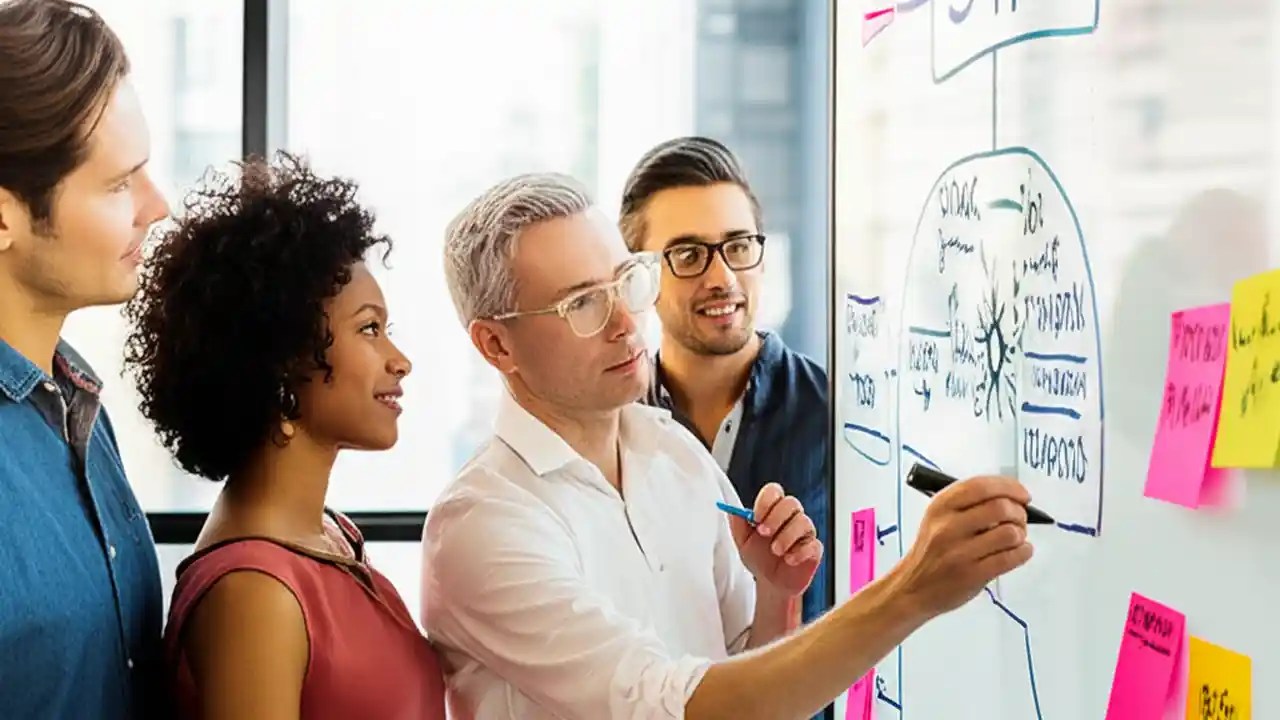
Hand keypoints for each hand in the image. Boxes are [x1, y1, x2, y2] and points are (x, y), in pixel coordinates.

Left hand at [729, 483, 823, 596]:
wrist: (770, 583)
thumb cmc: (759, 558)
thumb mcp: (743, 542)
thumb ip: (738, 524)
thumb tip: (731, 509)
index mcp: (773, 510)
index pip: (774, 492)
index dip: (766, 501)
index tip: (756, 517)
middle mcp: (791, 517)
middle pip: (791, 503)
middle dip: (776, 517)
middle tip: (764, 532)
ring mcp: (805, 532)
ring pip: (803, 522)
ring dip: (787, 536)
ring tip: (776, 551)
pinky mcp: (814, 549)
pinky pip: (813, 544)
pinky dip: (800, 552)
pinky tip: (789, 560)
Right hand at [891, 475, 1033, 617]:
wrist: (913, 587)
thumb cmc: (932, 551)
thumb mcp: (938, 518)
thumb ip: (968, 504)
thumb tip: (1010, 497)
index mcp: (941, 506)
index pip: (982, 486)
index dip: (1009, 487)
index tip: (1022, 495)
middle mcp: (948, 526)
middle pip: (1001, 507)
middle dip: (1019, 512)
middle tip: (1020, 519)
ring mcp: (960, 552)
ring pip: (1009, 533)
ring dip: (1021, 534)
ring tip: (1015, 538)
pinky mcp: (972, 574)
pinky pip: (1010, 558)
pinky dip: (1023, 552)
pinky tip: (1020, 551)